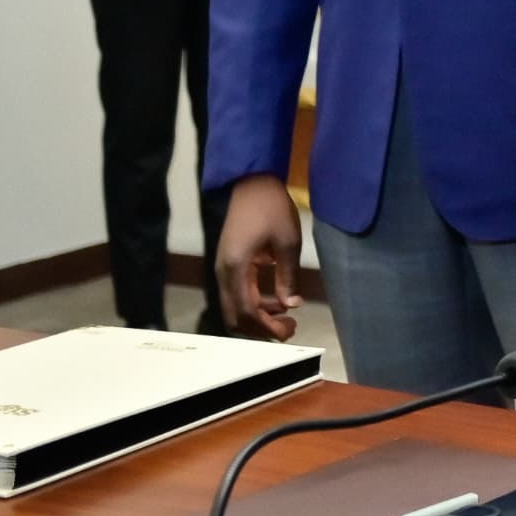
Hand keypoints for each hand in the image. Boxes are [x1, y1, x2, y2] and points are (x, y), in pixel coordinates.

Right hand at [216, 175, 304, 340]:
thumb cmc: (271, 208)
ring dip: (257, 318)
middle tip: (289, 330)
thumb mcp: (287, 242)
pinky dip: (254, 304)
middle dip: (260, 328)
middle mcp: (223, 273)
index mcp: (235, 268)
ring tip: (286, 319)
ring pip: (235, 307)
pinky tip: (277, 302)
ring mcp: (224, 269)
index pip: (246, 310)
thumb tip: (292, 305)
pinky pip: (238, 294)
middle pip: (235, 315)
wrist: (252, 184)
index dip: (266, 327)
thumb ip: (288, 276)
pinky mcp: (229, 265)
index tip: (289, 332)